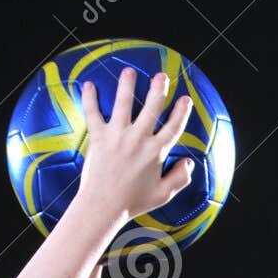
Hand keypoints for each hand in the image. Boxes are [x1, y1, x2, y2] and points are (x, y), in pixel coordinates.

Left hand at [77, 68, 194, 222]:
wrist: (104, 206)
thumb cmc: (133, 203)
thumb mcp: (163, 195)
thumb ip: (180, 179)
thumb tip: (189, 163)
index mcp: (156, 152)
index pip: (173, 127)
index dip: (181, 112)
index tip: (185, 99)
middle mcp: (139, 139)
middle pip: (152, 107)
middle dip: (158, 88)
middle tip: (161, 76)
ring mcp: (118, 135)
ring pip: (124, 102)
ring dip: (127, 84)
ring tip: (129, 71)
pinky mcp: (99, 137)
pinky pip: (93, 113)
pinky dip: (89, 98)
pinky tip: (89, 85)